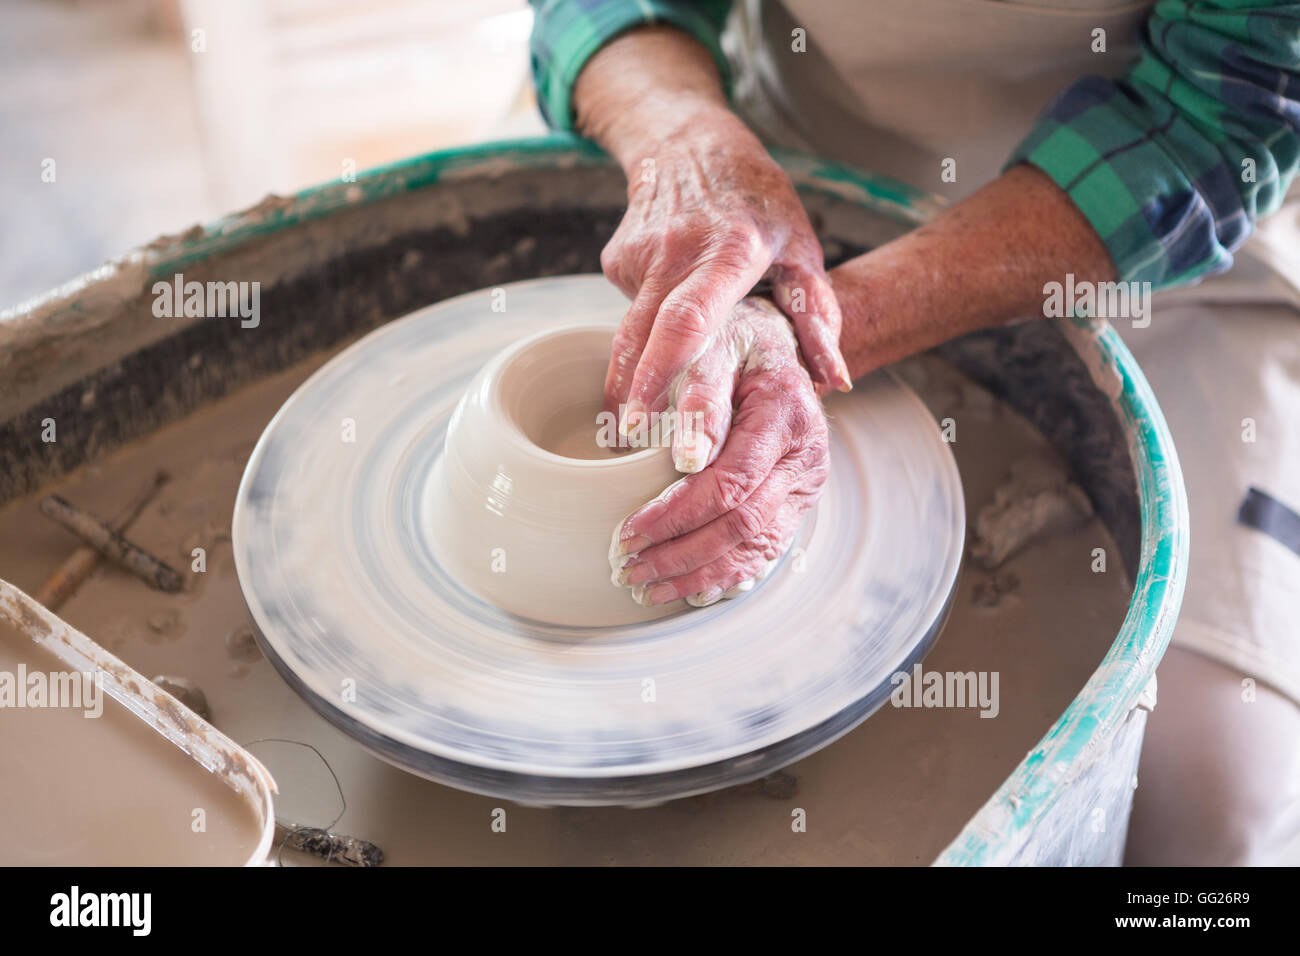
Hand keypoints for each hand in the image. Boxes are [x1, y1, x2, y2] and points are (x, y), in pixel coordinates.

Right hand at [600, 105, 851, 431]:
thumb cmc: (757, 202)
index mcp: (729, 252)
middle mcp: (677, 251)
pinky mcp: (616, 259)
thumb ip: (817, 313)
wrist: (691, 143)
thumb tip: (835, 379)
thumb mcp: (800, 247)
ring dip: (626, 379)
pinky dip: (643, 336)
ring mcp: (640, 254)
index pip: (690, 321)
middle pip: (643, 334)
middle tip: (627, 441)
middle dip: (631, 393)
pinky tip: (661, 326)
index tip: (651, 420)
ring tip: (628, 426)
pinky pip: (628, 311)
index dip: (668, 373)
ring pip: (627, 330)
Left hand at [609, 297, 829, 606]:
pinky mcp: (799, 500)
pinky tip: (688, 589)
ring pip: (754, 545)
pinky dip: (726, 574)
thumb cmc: (731, 339)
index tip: (628, 532)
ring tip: (645, 586)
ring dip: (697, 573)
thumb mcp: (711, 346)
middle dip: (680, 553)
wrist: (773, 340)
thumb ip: (696, 394)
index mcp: (785, 411)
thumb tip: (669, 451)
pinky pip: (766, 550)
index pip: (729, 482)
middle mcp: (805, 452)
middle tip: (627, 567)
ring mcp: (807, 481)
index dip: (676, 514)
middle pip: (742, 524)